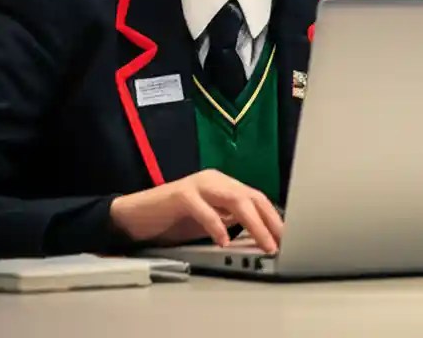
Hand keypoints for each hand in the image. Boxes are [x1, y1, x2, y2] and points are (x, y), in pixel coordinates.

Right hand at [108, 170, 282, 252]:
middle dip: (270, 221)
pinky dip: (217, 225)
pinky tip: (224, 241)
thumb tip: (260, 235)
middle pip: (251, 197)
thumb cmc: (172, 220)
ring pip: (235, 199)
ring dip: (254, 224)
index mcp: (223, 185)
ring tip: (264, 243)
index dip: (274, 217)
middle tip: (281, 243)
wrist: (135, 216)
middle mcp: (214, 180)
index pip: (257, 198)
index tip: (287, 237)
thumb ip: (231, 223)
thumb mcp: (209, 221)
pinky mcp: (180, 194)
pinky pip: (204, 209)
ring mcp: (198, 185)